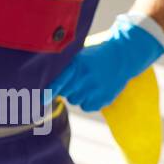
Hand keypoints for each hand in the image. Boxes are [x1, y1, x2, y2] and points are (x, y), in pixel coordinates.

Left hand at [48, 13, 163, 111]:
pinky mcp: (104, 99)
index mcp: (79, 65)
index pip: (60, 81)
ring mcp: (96, 90)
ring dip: (76, 95)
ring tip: (86, 84)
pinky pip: (86, 107)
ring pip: (74, 100)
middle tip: (74, 81)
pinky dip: (87, 101)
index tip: (42, 98)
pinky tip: (94, 90)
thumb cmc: (95, 56)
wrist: (122, 58)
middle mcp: (87, 78)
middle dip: (64, 89)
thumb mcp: (79, 56)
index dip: (50, 91)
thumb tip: (47, 83)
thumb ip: (65, 68)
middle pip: (65, 93)